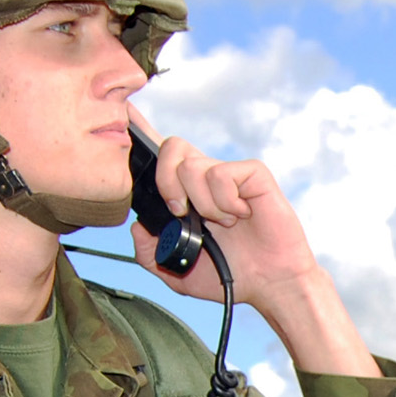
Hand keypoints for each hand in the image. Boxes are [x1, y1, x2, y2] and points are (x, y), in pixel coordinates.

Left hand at [125, 106, 377, 376]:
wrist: (269, 284)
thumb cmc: (228, 275)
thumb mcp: (176, 271)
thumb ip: (149, 253)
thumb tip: (137, 226)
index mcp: (185, 193)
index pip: (160, 155)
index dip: (142, 131)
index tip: (126, 113)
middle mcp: (205, 178)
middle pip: (172, 147)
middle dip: (166, 181)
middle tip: (181, 212)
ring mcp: (229, 174)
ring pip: (193, 165)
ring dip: (202, 204)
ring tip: (223, 224)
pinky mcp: (252, 174)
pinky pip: (221, 174)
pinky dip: (224, 201)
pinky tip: (241, 215)